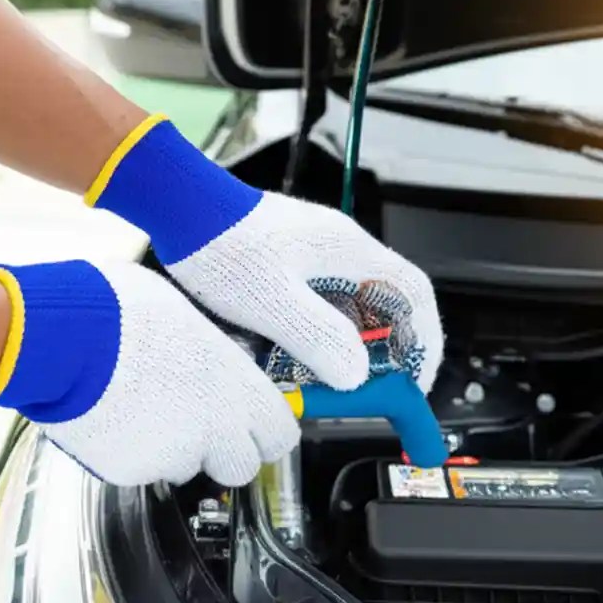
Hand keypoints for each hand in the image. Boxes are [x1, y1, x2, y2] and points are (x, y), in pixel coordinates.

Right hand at [0, 259, 298, 485]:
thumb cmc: (116, 309)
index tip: (252, 427)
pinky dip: (129, 451)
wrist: (58, 339)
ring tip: (139, 407)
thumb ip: (207, 348)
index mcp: (233, 382)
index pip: (280, 435)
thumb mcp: (181, 314)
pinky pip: (140, 469)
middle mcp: (213, 426)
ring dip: (171, 449)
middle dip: (221, 452)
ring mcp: (173, 455)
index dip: (264, 433)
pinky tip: (110, 416)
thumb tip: (208, 351)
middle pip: (240, 467)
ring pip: (185, 467)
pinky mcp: (132, 473)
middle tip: (195, 425)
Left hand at [89, 116, 446, 465]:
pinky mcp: (285, 267)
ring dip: (338, 350)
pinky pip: (313, 309)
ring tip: (315, 383)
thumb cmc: (221, 243)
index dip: (423, 342)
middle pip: (381, 310)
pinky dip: (308, 339)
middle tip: (361, 395)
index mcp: (349, 253)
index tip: (414, 384)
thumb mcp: (273, 301)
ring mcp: (311, 258)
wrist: (179, 207)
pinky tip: (284, 360)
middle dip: (376, 356)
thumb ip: (319, 339)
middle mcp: (338, 253)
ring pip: (344, 314)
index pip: (413, 296)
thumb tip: (355, 375)